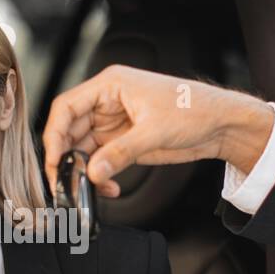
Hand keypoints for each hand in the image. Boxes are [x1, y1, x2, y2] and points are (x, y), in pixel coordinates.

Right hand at [43, 64, 274, 195]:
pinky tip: (106, 187)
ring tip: (87, 188)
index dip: (54, 134)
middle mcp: (107, 103)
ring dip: (82, 171)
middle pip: (70, 130)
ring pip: (82, 149)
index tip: (54, 159)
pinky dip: (98, 176)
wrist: (220, 124)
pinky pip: (100, 161)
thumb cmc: (194, 109)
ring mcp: (114, 124)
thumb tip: (92, 172)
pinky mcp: (123, 142)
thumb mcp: (154, 131)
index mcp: (110, 85)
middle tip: (65, 182)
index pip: (66, 107)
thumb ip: (120, 153)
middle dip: (66, 158)